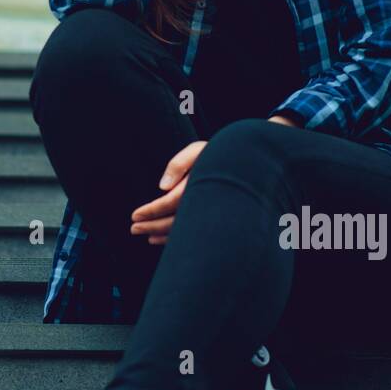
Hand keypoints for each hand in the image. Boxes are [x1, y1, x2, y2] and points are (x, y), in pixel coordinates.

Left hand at [131, 116, 299, 245]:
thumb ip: (179, 164)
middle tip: (133, 229)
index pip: (170, 203)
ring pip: (184, 231)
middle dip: (152, 227)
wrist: (257, 166)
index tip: (134, 216)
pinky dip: (175, 238)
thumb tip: (161, 187)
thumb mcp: (200, 150)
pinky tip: (161, 239)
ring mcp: (213, 216)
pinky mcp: (217, 222)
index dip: (151, 212)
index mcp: (200, 186)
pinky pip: (194, 234)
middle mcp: (207, 205)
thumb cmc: (223, 154)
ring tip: (144, 236)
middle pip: (174, 222)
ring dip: (161, 235)